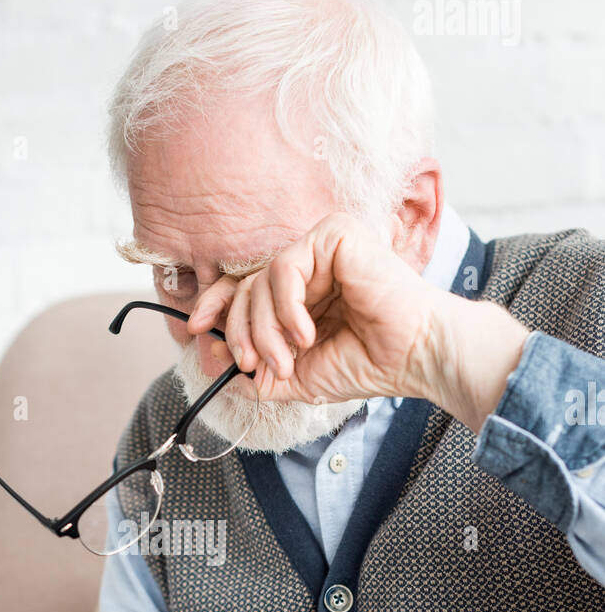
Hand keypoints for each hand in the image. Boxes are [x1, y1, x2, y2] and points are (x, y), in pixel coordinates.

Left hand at [187, 213, 528, 432]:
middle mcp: (309, 264)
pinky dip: (285, 308)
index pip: (243, 288)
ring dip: (264, 330)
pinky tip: (307, 333)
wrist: (414, 356)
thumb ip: (253, 369)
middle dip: (240, 333)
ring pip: (258, 282)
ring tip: (290, 358)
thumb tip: (206, 355)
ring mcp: (321, 247)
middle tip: (254, 365)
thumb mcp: (295, 376)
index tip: (196, 331)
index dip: (215, 307)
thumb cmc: (367, 363)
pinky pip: (282, 269)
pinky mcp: (334, 235)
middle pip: (243, 287)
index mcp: (302, 291)